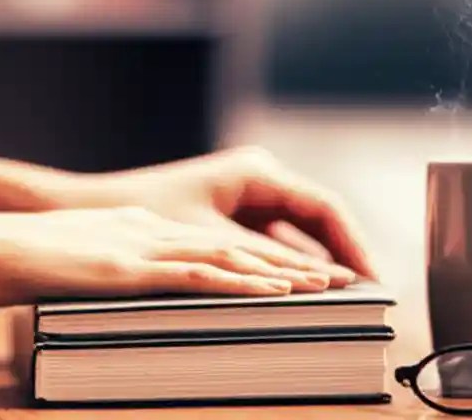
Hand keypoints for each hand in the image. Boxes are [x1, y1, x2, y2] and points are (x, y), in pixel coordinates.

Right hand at [0, 206, 339, 306]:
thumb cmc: (9, 260)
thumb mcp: (67, 259)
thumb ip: (102, 266)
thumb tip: (117, 284)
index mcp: (134, 225)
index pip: (209, 239)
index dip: (257, 255)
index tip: (295, 269)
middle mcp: (146, 228)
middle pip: (230, 242)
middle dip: (285, 260)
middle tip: (333, 275)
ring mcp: (138, 245)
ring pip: (226, 255)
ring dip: (279, 272)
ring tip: (325, 286)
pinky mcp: (127, 267)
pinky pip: (197, 274)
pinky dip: (242, 282)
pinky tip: (273, 292)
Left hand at [71, 147, 378, 281]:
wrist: (96, 208)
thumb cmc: (147, 215)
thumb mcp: (213, 243)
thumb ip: (268, 260)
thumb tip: (324, 281)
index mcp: (257, 171)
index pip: (326, 207)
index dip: (356, 245)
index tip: (375, 279)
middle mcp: (258, 176)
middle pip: (320, 219)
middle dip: (345, 256)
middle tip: (373, 296)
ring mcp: (248, 194)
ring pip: (301, 232)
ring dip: (321, 263)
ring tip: (348, 300)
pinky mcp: (235, 214)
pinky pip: (278, 240)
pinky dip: (294, 265)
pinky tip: (308, 293)